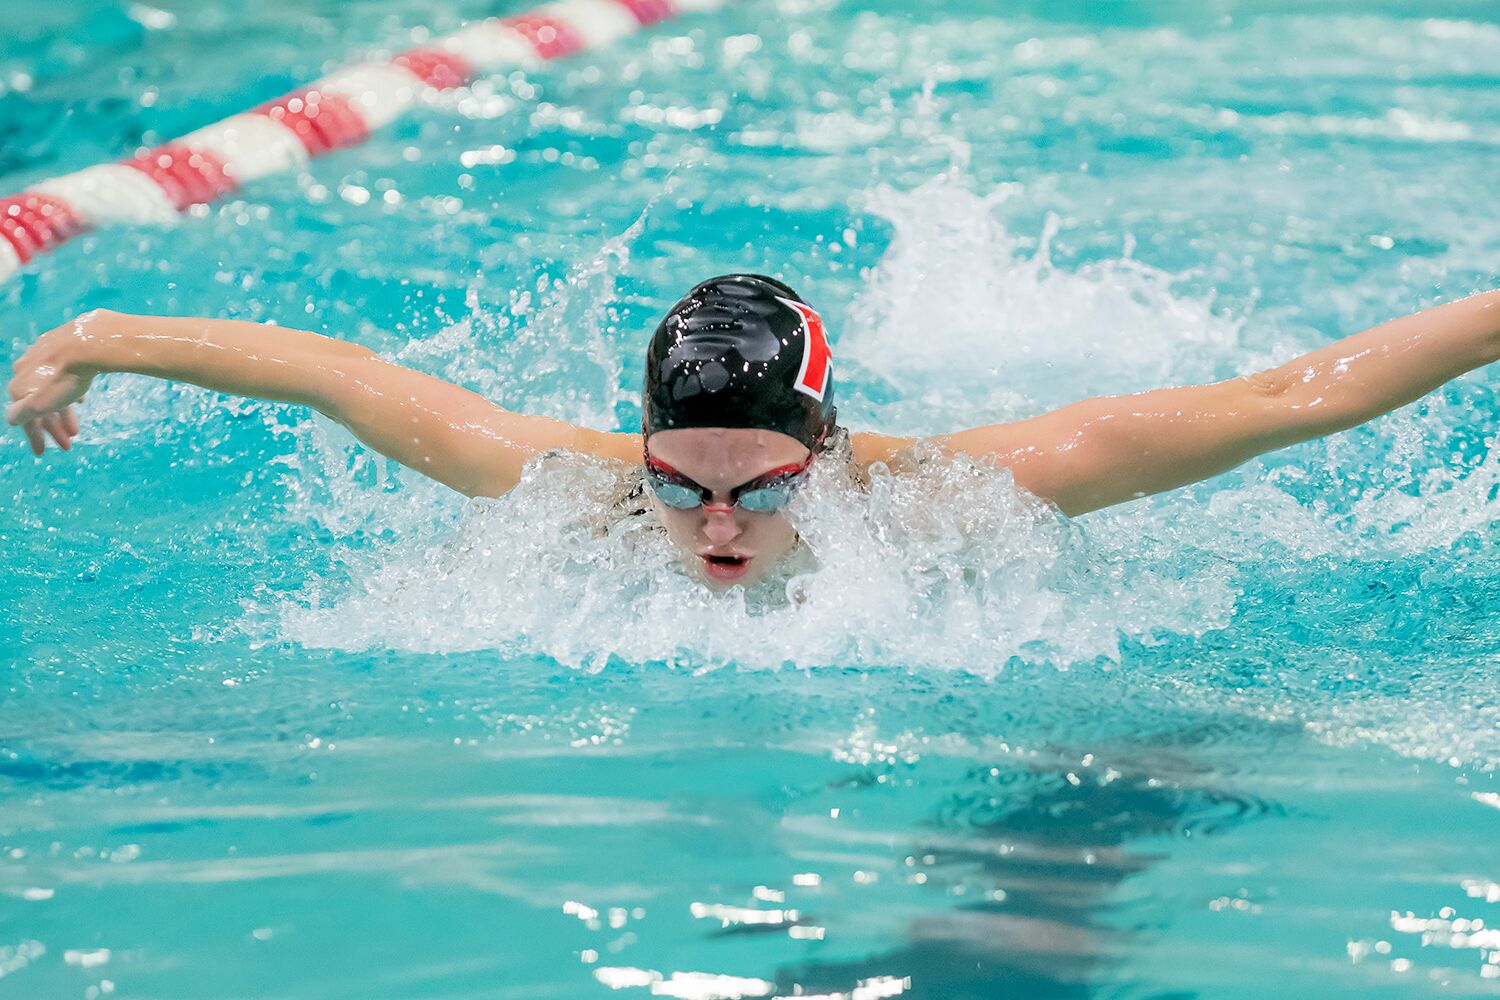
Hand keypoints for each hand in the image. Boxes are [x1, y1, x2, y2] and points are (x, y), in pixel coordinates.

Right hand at [7, 317, 99, 455]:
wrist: (88, 343)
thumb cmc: (65, 377)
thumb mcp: (39, 404)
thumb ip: (21, 414)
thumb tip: (12, 419)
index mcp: (18, 385)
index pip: (24, 418)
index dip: (33, 436)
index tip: (42, 452)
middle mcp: (24, 369)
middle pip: (39, 405)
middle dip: (53, 427)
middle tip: (68, 444)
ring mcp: (41, 356)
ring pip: (50, 390)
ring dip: (63, 413)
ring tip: (76, 429)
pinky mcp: (60, 346)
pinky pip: (61, 374)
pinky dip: (68, 391)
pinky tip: (79, 399)